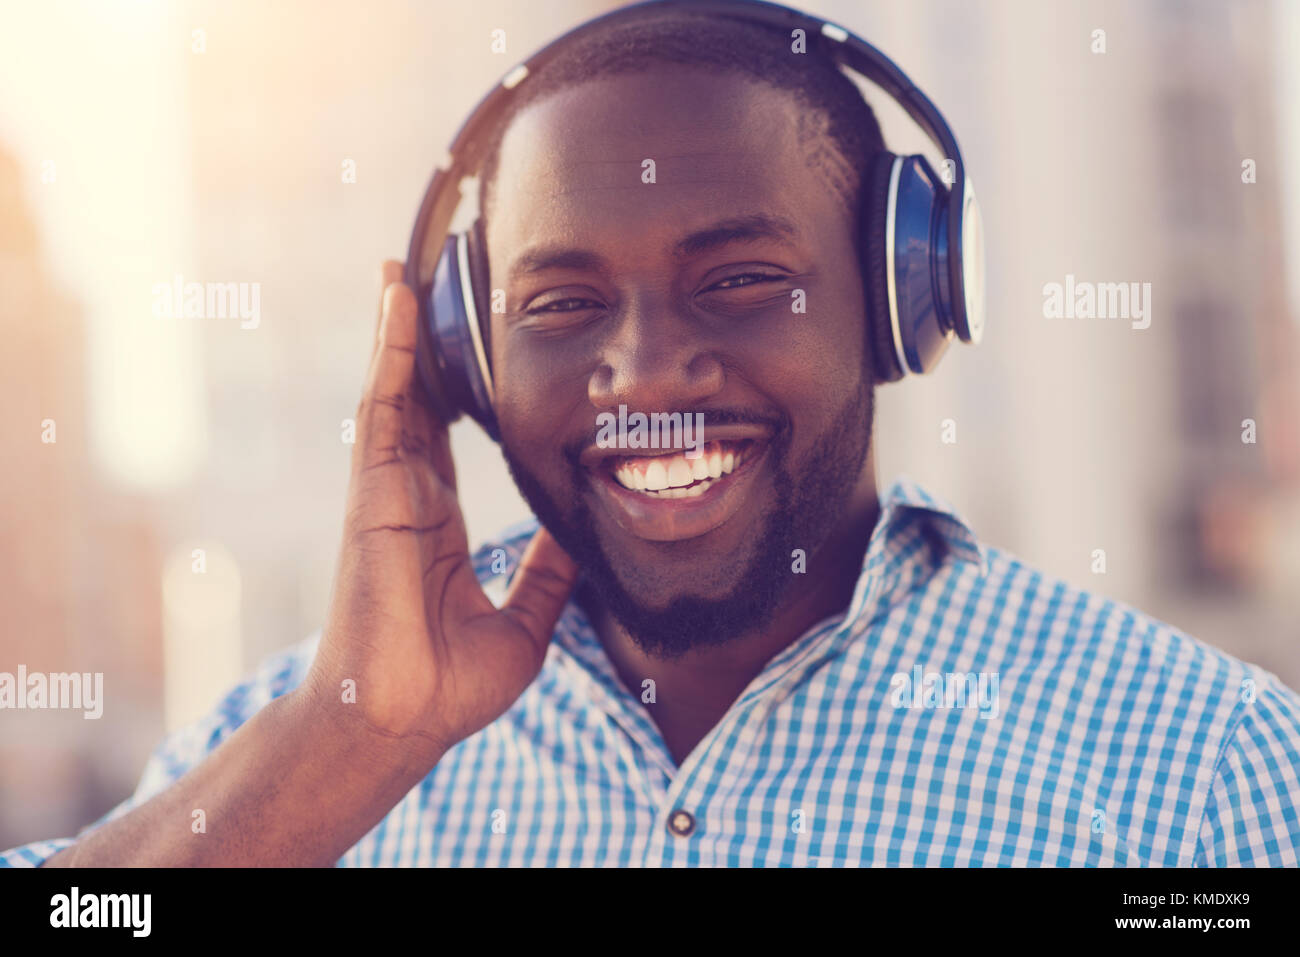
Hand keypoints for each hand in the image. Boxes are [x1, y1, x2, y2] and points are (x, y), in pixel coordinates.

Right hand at [304, 261, 578, 767]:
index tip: (478, 343)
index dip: (459, 386)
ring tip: (410, 263)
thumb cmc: (447, 685)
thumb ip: (548, 576)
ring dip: (400, 325)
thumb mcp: (525, 622)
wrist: (400, 721)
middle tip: (439, 278)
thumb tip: (583, 538)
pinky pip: (384, 402)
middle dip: (427, 341)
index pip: (447, 434)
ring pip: (397, 386)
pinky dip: (390, 347)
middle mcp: (408, 494)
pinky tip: (398, 297)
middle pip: (419, 397)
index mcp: (438, 522)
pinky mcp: (373, 489)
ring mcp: (386, 487)